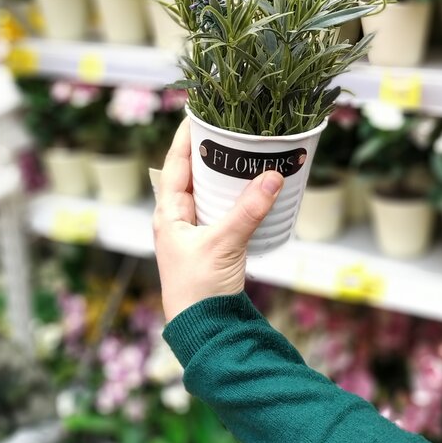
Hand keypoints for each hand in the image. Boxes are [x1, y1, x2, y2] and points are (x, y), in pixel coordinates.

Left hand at [153, 120, 283, 321]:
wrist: (203, 330)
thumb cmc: (199, 288)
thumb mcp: (224, 243)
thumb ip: (249, 209)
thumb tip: (273, 175)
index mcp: (168, 213)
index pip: (175, 163)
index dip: (186, 136)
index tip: (200, 111)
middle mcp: (177, 219)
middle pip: (192, 173)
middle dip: (211, 150)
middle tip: (233, 128)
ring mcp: (193, 232)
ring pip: (208, 192)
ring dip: (224, 173)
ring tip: (246, 152)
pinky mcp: (211, 244)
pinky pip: (221, 209)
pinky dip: (234, 196)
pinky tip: (253, 190)